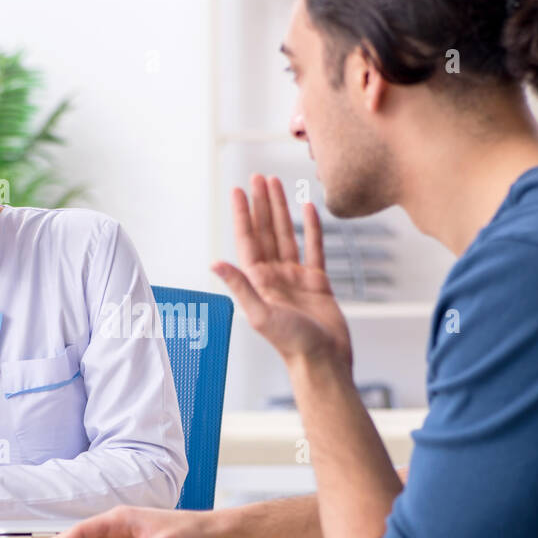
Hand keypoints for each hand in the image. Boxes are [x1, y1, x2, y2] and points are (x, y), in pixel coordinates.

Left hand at [211, 174, 350, 369]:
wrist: (323, 361)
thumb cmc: (292, 344)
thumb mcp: (260, 314)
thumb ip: (240, 285)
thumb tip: (215, 262)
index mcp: (258, 281)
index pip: (247, 239)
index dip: (242, 213)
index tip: (239, 189)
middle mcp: (274, 276)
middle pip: (265, 231)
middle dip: (261, 203)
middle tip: (259, 177)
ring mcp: (295, 278)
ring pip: (285, 235)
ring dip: (281, 210)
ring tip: (277, 184)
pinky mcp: (316, 282)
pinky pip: (313, 247)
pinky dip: (310, 227)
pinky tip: (307, 209)